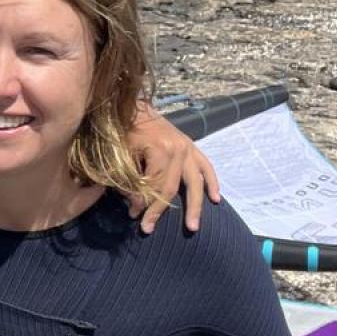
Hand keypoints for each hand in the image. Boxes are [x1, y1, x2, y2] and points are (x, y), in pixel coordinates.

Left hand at [126, 103, 220, 233]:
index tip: (131, 214)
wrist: (136, 107)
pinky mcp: (193, 147)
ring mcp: (188, 148)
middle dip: (158, 210)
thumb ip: (124, 178)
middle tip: (147, 229)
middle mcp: (179, 149)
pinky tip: (216, 199)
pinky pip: (206, 167)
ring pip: (195, 183)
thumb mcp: (120, 152)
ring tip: (193, 227)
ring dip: (195, 206)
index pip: (152, 185)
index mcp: (160, 148)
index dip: (141, 202)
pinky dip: (212, 182)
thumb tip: (129, 204)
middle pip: (171, 188)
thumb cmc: (125, 130)